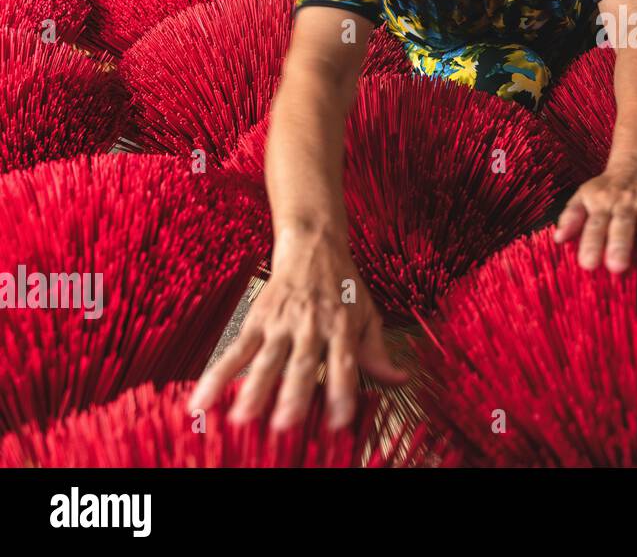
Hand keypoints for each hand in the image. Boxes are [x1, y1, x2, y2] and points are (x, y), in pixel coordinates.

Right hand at [188, 234, 407, 430]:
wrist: (313, 245)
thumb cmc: (343, 286)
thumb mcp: (367, 314)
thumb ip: (378, 353)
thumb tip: (401, 381)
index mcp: (342, 325)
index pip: (344, 362)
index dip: (341, 391)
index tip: (338, 421)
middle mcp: (311, 325)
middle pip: (301, 363)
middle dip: (292, 394)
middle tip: (284, 425)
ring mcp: (281, 323)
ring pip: (264, 359)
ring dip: (252, 389)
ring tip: (241, 418)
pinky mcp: (256, 320)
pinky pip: (235, 351)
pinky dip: (216, 376)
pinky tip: (201, 401)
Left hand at [554, 159, 636, 271]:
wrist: (635, 163)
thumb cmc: (605, 190)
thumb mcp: (583, 197)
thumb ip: (571, 217)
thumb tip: (557, 240)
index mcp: (601, 203)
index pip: (595, 225)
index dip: (590, 243)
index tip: (587, 265)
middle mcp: (625, 203)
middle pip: (622, 224)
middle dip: (620, 244)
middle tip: (616, 267)